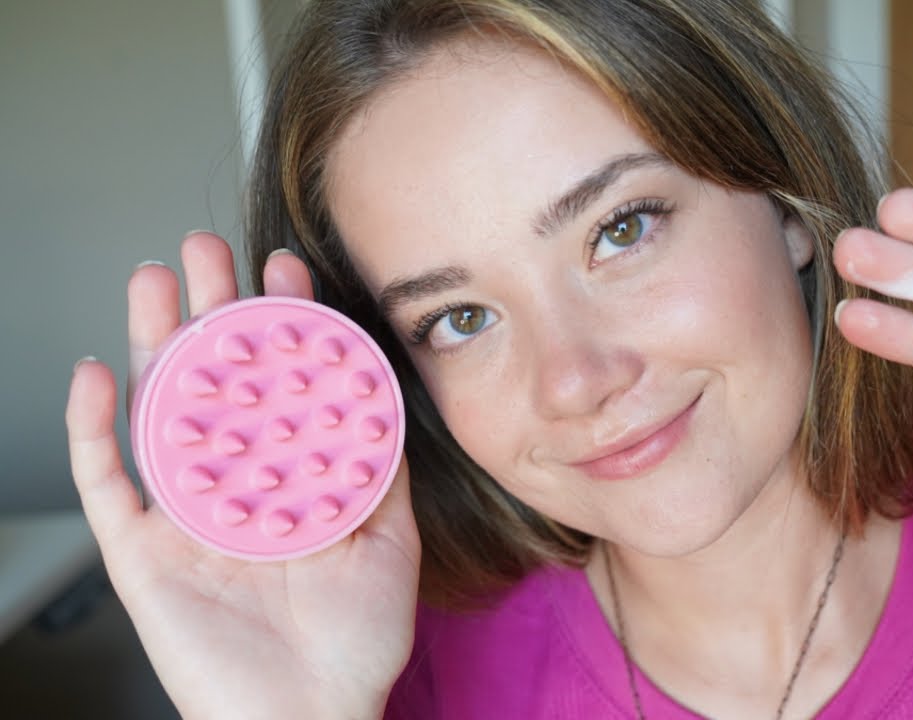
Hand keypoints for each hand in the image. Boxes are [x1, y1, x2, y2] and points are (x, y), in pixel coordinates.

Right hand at [66, 233, 421, 718]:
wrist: (310, 718)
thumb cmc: (352, 645)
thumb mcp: (388, 541)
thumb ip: (382, 470)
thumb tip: (382, 397)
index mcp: (287, 477)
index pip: (278, 384)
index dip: (280, 327)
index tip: (288, 273)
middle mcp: (232, 484)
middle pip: (212, 381)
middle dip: (207, 310)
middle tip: (208, 248)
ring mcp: (183, 513)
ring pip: (155, 412)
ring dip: (148, 343)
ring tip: (153, 279)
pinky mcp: (141, 554)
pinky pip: (105, 484)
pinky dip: (91, 430)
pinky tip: (96, 374)